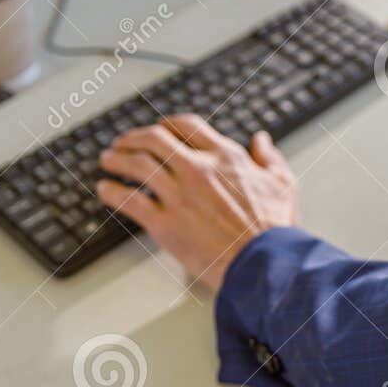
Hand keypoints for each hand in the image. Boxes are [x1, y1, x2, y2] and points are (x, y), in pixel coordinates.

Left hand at [95, 114, 301, 292]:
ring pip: (137, 166)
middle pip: (154, 139)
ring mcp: (179, 195)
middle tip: (122, 143)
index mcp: (225, 156)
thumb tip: (261, 140)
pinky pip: (130, 201)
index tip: (158, 128)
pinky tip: (105, 190)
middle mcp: (198, 169)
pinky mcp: (165, 223)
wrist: (263, 262)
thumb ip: (269, 156)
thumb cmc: (275, 227)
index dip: (166, 124)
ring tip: (107, 160)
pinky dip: (112, 192)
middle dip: (133, 138)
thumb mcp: (282, 182)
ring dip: (117, 159)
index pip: (186, 126)